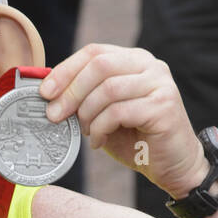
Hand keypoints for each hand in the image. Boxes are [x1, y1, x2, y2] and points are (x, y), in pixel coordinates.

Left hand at [39, 44, 208, 198]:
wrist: (173, 166)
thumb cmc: (135, 140)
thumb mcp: (103, 114)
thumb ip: (83, 98)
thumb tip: (47, 92)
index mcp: (134, 60)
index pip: (94, 52)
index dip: (65, 70)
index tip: (44, 93)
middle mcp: (150, 66)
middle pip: (99, 66)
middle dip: (70, 92)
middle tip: (54, 116)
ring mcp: (160, 84)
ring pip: (107, 89)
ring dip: (87, 115)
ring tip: (86, 132)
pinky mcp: (163, 106)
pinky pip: (118, 112)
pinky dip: (100, 129)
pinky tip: (99, 142)